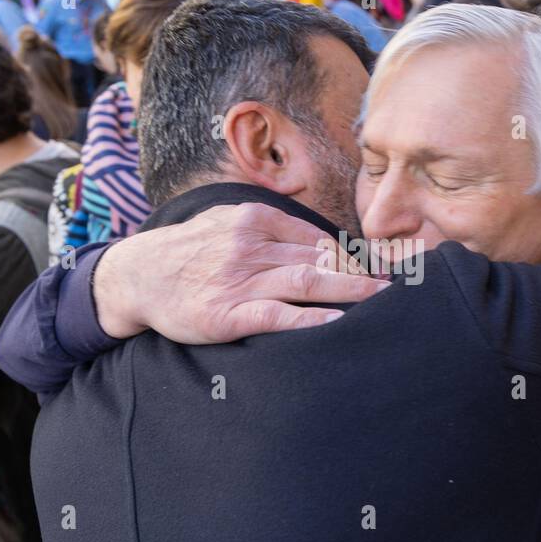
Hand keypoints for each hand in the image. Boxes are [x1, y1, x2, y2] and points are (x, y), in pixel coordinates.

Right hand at [93, 202, 389, 342]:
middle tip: (405, 287)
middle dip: (366, 273)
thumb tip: (323, 245)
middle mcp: (251, 244)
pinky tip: (337, 322)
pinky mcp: (226, 313)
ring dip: (352, 292)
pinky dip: (310, 318)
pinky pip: (276, 314)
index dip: (357, 258)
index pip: (319, 239)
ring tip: (385, 302)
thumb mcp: (227, 223)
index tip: (389, 271)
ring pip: (308, 282)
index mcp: (256, 218)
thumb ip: (272, 229)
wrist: (135, 275)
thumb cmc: (188, 253)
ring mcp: (239, 279)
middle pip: (322, 259)